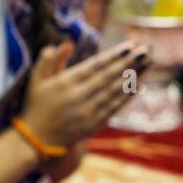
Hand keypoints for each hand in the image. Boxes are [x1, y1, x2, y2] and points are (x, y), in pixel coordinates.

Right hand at [19, 41, 148, 148]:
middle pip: (109, 76)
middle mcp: (78, 97)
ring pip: (115, 91)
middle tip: (144, 50)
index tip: (129, 46)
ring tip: (147, 63)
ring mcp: (88, 112)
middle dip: (129, 62)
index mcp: (64, 83)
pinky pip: (115, 107)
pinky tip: (139, 85)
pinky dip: (128, 95)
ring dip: (133, 76)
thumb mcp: (36, 79)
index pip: (95, 66)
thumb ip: (48, 60)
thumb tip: (65, 43)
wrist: (37, 138)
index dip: (113, 55)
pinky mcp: (94, 123)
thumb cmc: (36, 104)